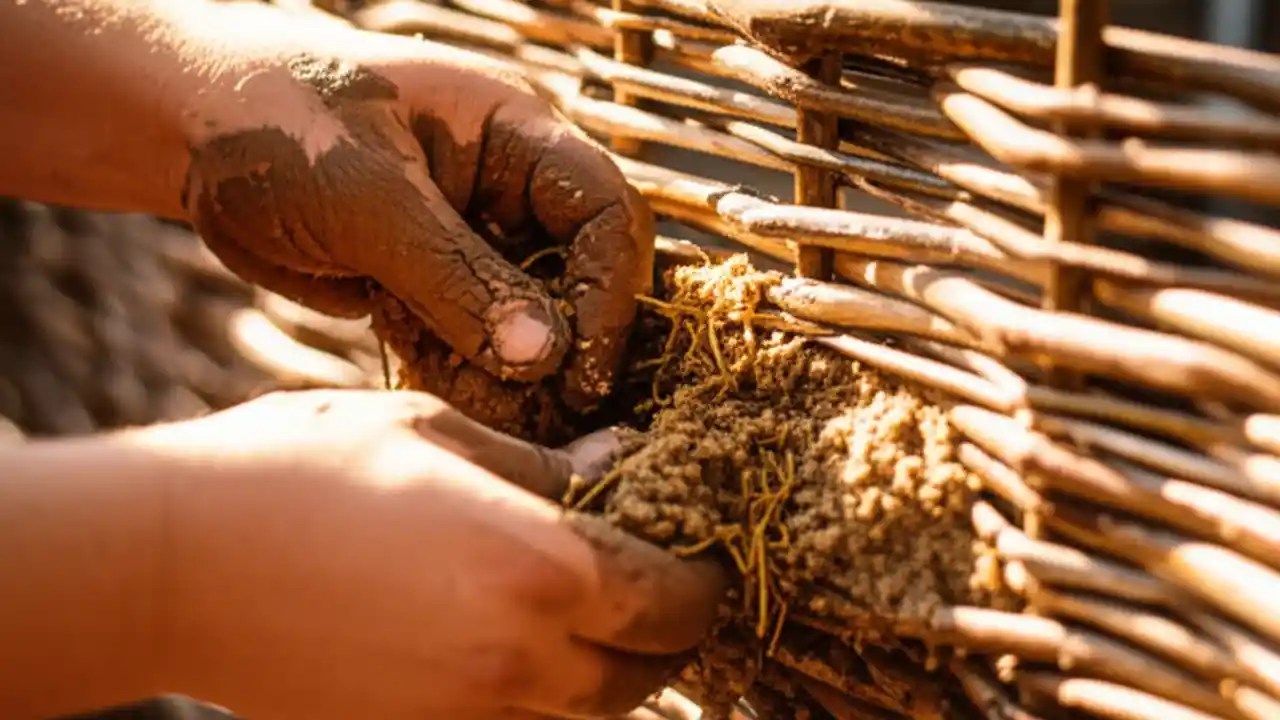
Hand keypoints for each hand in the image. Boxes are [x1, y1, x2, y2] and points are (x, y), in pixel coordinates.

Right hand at [135, 389, 723, 718]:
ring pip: (589, 716)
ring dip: (608, 673)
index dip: (705, 581)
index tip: (701, 556)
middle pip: (647, 675)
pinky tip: (515, 649)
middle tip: (650, 583)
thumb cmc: (300, 470)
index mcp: (536, 569)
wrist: (173, 563)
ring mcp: (466, 717)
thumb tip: (622, 468)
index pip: (678, 603)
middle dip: (665, 632)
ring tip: (587, 617)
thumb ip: (546, 466)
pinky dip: (541, 701)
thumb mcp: (434, 431)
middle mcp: (517, 662)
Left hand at [180, 3, 653, 407]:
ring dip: (512, 374)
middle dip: (566, 345)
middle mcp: (507, 190)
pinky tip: (441, 394)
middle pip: (578, 274)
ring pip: (525, 320)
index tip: (584, 367)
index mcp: (515, 135)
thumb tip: (546, 357)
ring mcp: (469, 240)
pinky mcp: (430, 285)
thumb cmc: (278, 125)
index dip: (609, 291)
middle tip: (553, 415)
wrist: (188, 135)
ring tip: (496, 419)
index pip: (606, 212)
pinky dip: (462, 376)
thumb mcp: (370, 200)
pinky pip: (470, 341)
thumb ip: (459, 278)